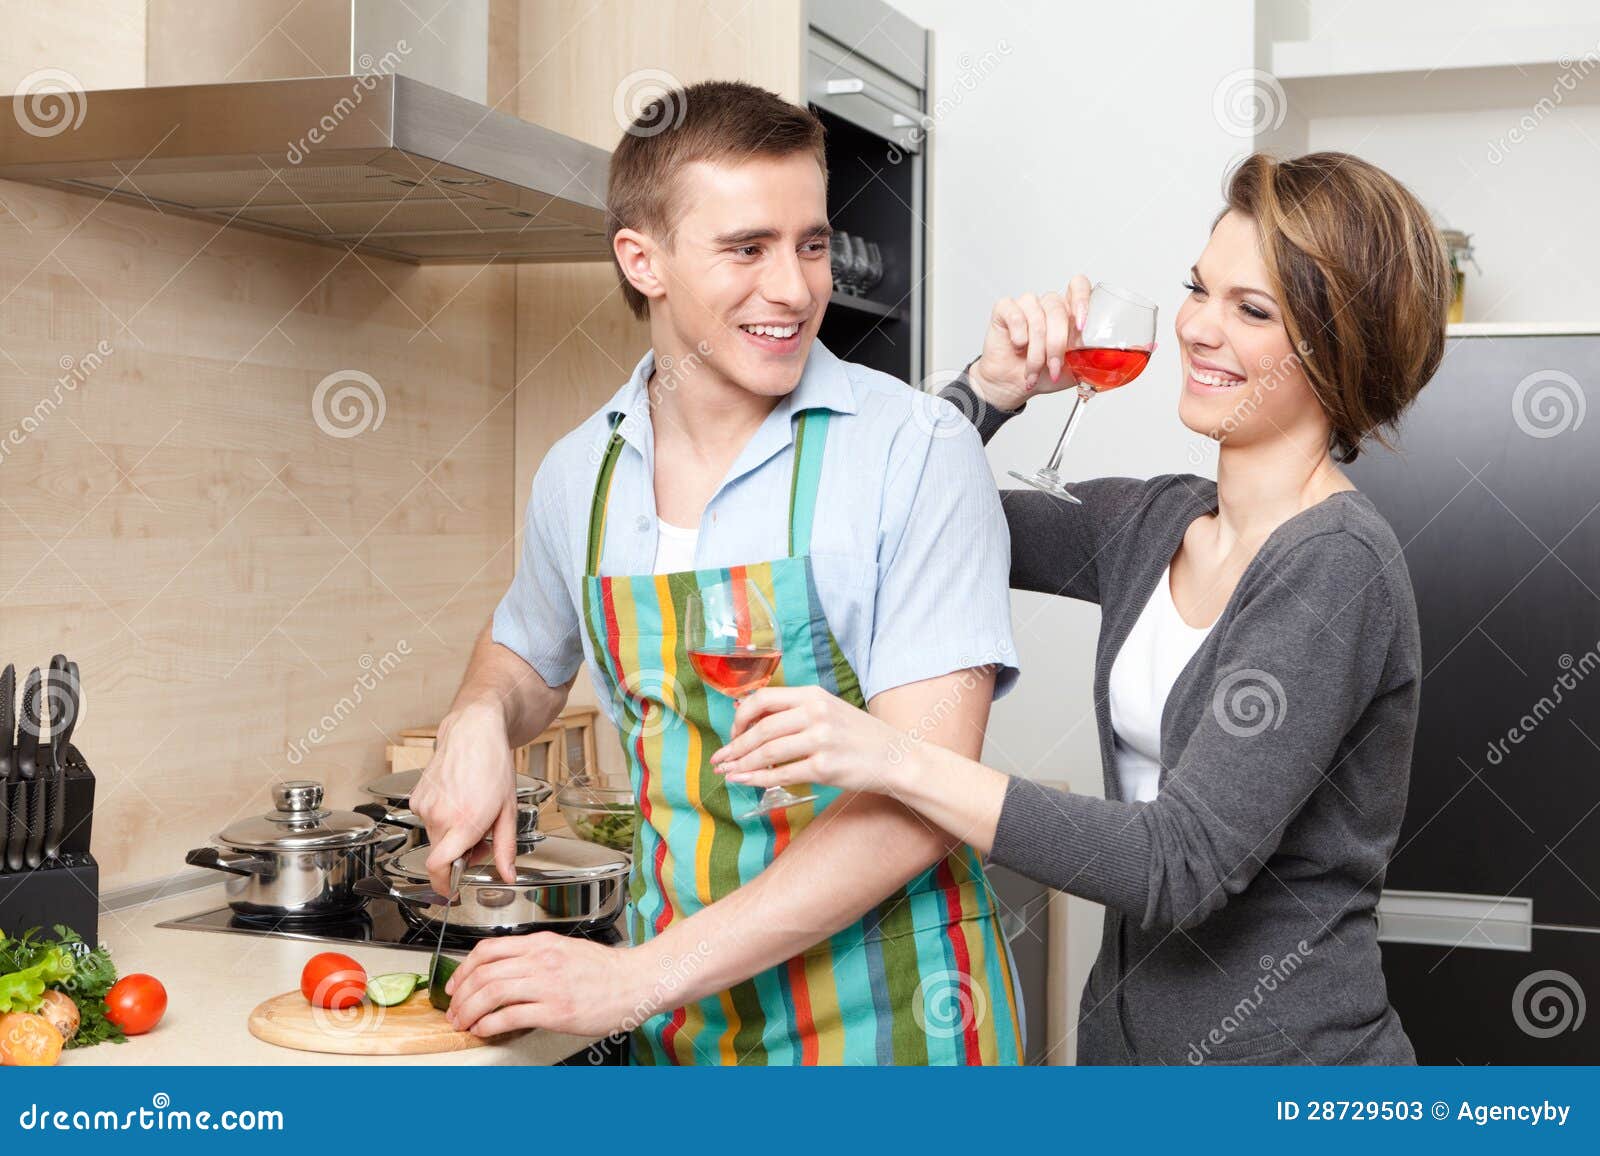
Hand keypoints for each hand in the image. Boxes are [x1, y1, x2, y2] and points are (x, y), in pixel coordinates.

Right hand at [408, 701, 519, 894]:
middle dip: (463, 853)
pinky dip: (443, 819)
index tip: (450, 892)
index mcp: (465, 823)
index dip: (443, 886)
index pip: (440, 868)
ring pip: (436, 838)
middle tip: (483, 835)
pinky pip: (429, 820)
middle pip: (443, 855)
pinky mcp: (416, 798)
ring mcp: (425, 806)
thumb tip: (508, 875)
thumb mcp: (509, 811)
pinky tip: (457, 799)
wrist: (473, 732)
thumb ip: (506, 848)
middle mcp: (440, 816)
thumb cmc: (493, 766)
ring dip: (453, 834)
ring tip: (471, 810)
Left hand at [444, 933, 652, 1037]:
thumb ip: (536, 956)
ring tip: (464, 1023)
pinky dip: (489, 1024)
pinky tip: (485, 1029)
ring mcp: (547, 985)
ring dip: (469, 1011)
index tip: (456, 984)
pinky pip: (509, 1015)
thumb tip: (506, 970)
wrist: (636, 982)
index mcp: (541, 943)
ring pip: (491, 992)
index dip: (464, 969)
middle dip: (461, 994)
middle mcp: (540, 960)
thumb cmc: (606, 970)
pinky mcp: (555, 1010)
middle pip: (483, 972)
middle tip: (454, 1010)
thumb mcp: (565, 950)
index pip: (488, 949)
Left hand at [708, 685, 912, 796]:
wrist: (897, 758)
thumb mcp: (829, 710)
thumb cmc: (859, 736)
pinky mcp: (825, 768)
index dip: (741, 716)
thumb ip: (796, 711)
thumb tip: (753, 722)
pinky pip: (781, 775)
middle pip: (761, 728)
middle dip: (734, 746)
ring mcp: (821, 741)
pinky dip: (758, 780)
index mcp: (814, 695)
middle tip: (719, 759)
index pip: (763, 698)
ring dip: (741, 764)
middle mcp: (816, 714)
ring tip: (726, 772)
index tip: (733, 732)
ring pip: (767, 752)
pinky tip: (745, 782)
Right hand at [968, 274, 1092, 411]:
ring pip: (1036, 317)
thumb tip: (1116, 358)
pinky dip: (1018, 334)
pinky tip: (1017, 346)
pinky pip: (1014, 315)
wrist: (1014, 385)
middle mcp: (1049, 304)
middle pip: (1057, 309)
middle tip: (1053, 367)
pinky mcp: (1005, 310)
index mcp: (1068, 312)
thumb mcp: (1076, 369)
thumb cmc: (1045, 374)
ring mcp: (1027, 305)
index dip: (1081, 300)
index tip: (1081, 326)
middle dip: (1056, 344)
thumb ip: (1093, 358)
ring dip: (1036, 350)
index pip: (1078, 285)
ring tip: (1033, 370)